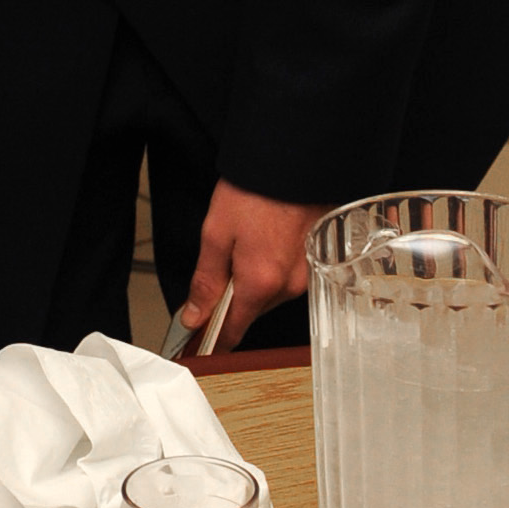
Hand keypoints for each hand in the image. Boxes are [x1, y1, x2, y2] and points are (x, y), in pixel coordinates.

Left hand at [181, 180, 327, 347]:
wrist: (295, 163)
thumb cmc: (256, 192)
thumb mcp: (215, 234)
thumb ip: (205, 281)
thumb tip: (194, 315)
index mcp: (260, 283)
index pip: (233, 330)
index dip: (211, 341)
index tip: (194, 345)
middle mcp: (289, 286)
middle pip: (249, 311)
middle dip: (227, 301)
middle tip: (211, 272)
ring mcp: (305, 276)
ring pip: (266, 295)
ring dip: (248, 282)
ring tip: (239, 245)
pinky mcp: (315, 262)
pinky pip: (284, 279)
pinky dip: (267, 270)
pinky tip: (259, 243)